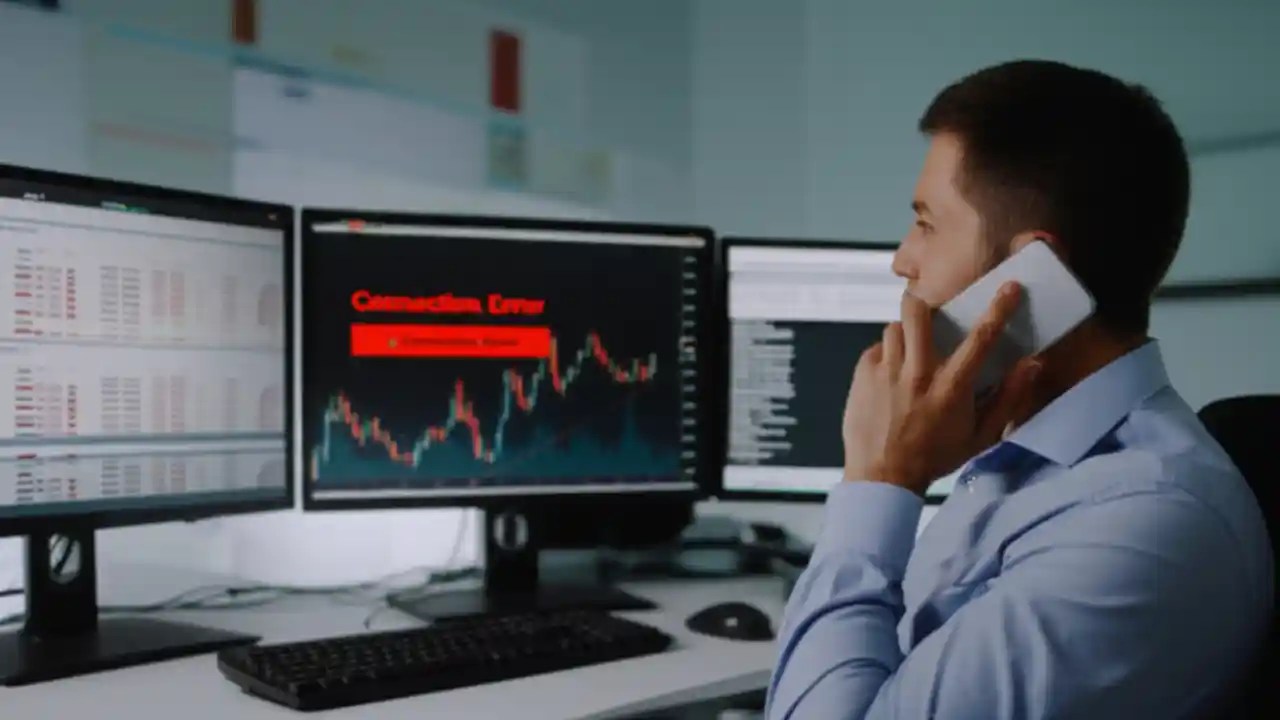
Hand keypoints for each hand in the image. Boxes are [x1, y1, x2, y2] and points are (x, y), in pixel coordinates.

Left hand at [842, 282, 1042, 495]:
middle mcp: (917, 374)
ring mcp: (886, 372)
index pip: (980, 338)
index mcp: (951, 388)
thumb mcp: (980, 437)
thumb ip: (1008, 399)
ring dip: (906, 335)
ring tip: (911, 355)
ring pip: (895, 327)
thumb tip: (1031, 364)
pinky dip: (885, 356)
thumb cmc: (935, 457)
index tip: (1010, 287)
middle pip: (917, 312)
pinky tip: (890, 376)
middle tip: (932, 315)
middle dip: (925, 303)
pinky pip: (875, 349)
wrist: (882, 476)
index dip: (999, 308)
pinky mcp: (862, 375)